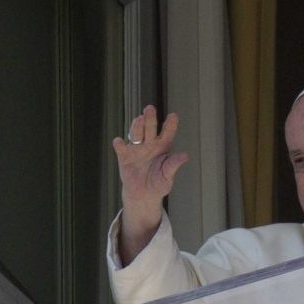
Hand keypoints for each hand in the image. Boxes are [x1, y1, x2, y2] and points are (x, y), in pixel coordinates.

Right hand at [111, 106, 188, 263]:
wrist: (143, 195)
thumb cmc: (159, 183)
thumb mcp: (168, 175)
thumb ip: (174, 164)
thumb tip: (185, 156)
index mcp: (162, 146)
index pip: (167, 133)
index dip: (170, 124)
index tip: (173, 116)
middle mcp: (149, 144)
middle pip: (150, 129)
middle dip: (150, 119)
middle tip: (150, 108)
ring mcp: (136, 149)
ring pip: (136, 134)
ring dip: (137, 126)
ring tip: (139, 119)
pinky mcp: (125, 157)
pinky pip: (122, 149)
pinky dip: (119, 145)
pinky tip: (118, 141)